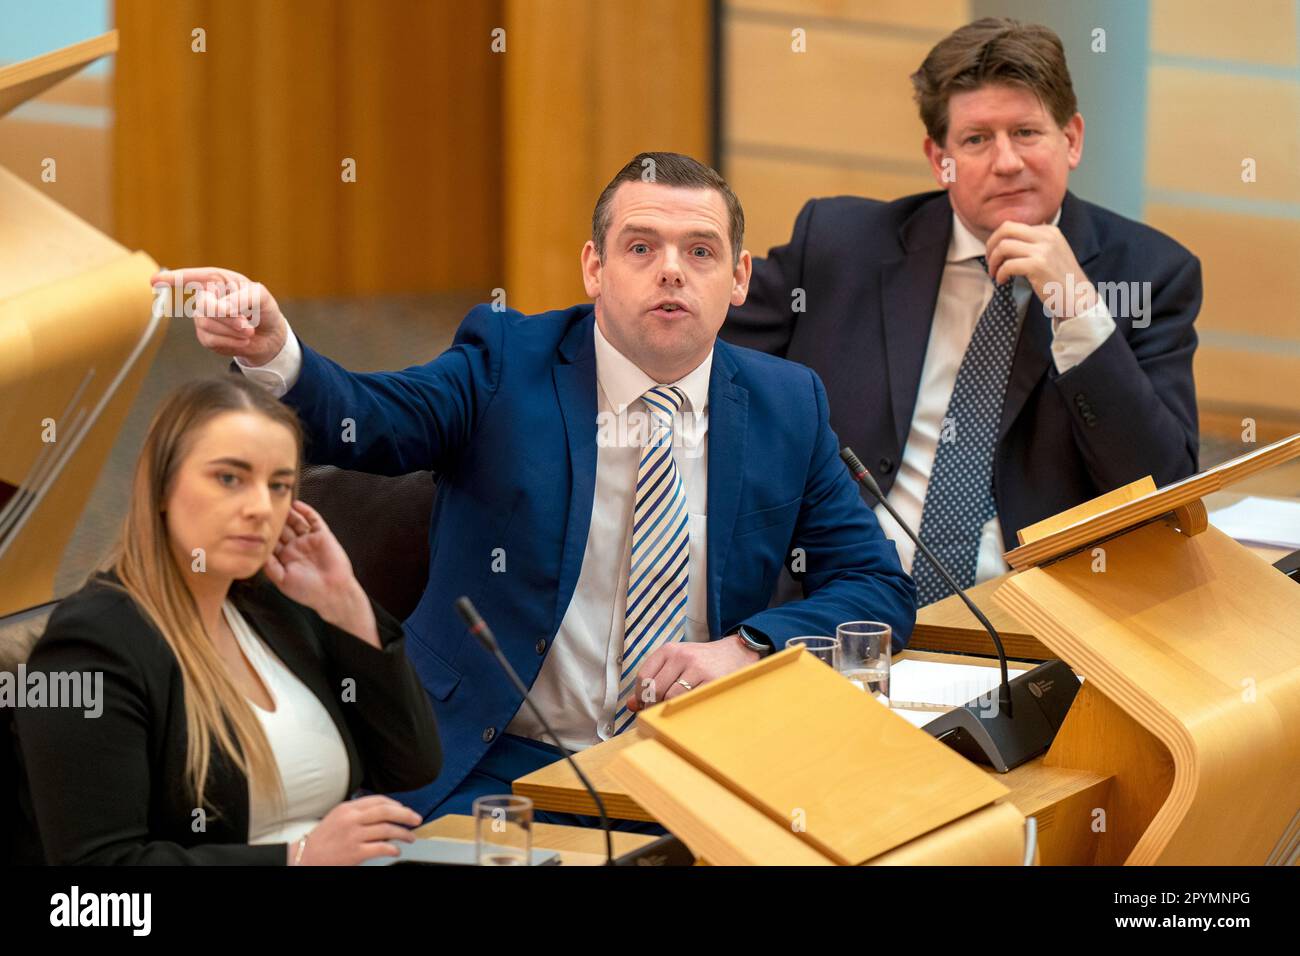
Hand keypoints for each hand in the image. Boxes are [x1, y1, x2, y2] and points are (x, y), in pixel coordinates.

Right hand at [152, 265, 287, 365]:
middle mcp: (205, 296)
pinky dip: (231, 342)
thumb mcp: (260, 297)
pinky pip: (210, 340)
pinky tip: (243, 340)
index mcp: (216, 280)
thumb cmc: (264, 309)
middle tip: (247, 324)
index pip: (190, 277)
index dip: (172, 279)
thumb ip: (241, 298)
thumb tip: (220, 308)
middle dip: (227, 318)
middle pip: (204, 306)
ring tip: (249, 331)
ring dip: (232, 331)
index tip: (154, 281)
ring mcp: (202, 317)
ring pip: (206, 324)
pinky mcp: (206, 336)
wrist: (270, 335)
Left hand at [265, 501, 378, 646]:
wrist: (333, 591)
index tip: (251, 523)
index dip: (263, 532)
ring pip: (296, 521)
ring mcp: (309, 540)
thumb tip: (257, 551)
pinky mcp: (323, 535)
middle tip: (264, 508)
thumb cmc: (307, 590)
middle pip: (283, 528)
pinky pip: (313, 519)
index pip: (272, 540)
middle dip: (275, 519)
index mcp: (285, 558)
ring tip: (278, 502)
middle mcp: (296, 546)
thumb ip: (270, 566)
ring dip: (288, 513)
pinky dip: (306, 511)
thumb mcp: (282, 580)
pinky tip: (296, 504)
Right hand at [291, 795, 422, 865]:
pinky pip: (381, 848)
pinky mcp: (355, 852)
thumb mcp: (337, 817)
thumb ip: (357, 812)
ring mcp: (354, 835)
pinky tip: (396, 851)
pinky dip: (392, 849)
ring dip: (403, 834)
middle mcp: (352, 819)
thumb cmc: (322, 840)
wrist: (304, 858)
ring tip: (410, 837)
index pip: (378, 800)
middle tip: (417, 819)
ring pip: (387, 829)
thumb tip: (381, 811)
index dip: (395, 804)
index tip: (404, 809)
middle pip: (387, 811)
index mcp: (348, 808)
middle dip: (406, 814)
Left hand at [624, 635, 758, 712]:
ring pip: (671, 697)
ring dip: (667, 709)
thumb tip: (631, 705)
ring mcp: (697, 668)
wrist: (735, 653)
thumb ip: (653, 680)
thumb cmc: (702, 661)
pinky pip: (690, 701)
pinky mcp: (711, 680)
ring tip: (672, 711)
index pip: (644, 676)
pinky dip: (684, 709)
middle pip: (655, 689)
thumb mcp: (676, 663)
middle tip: (657, 712)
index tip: (643, 705)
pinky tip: (687, 708)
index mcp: (669, 650)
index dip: (640, 695)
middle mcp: (682, 656)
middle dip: (652, 705)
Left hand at [985, 221, 1096, 319]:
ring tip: (995, 274)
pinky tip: (1003, 281)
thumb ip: (1035, 243)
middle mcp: (1047, 236)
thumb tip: (1008, 238)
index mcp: (1049, 231)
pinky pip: (1008, 265)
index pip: (1013, 226)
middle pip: (1006, 228)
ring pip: (1004, 246)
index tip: (996, 256)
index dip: (998, 240)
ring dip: (993, 261)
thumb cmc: (1060, 280)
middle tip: (990, 261)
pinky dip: (1000, 274)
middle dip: (991, 244)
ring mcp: (1043, 250)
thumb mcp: (1051, 253)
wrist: (1079, 299)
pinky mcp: (1038, 266)